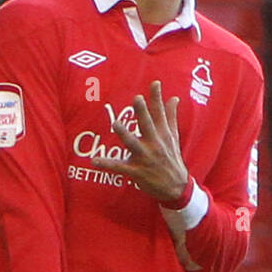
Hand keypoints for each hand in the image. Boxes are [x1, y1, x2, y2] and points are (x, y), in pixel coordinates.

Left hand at [90, 80, 188, 203]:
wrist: (176, 187)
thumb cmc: (172, 159)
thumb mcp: (174, 137)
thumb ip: (171, 117)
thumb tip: (174, 98)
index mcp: (162, 135)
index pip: (160, 114)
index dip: (157, 98)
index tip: (154, 84)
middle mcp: (154, 144)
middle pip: (148, 125)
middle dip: (143, 113)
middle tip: (137, 99)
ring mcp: (145, 158)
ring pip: (133, 144)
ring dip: (125, 134)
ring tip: (116, 124)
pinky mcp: (136, 172)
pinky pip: (119, 167)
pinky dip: (107, 165)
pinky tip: (94, 161)